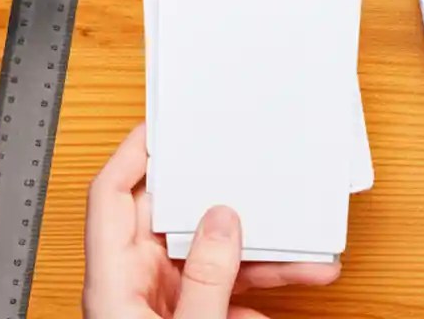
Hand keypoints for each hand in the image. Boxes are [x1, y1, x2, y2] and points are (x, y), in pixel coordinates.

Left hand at [83, 125, 340, 317]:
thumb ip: (206, 279)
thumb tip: (223, 221)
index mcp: (113, 282)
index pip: (111, 196)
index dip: (134, 152)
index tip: (168, 122)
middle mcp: (134, 287)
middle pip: (178, 220)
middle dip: (231, 204)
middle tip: (263, 177)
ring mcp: (163, 305)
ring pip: (215, 258)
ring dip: (265, 254)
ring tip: (312, 255)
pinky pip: (228, 288)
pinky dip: (263, 285)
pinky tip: (295, 284)